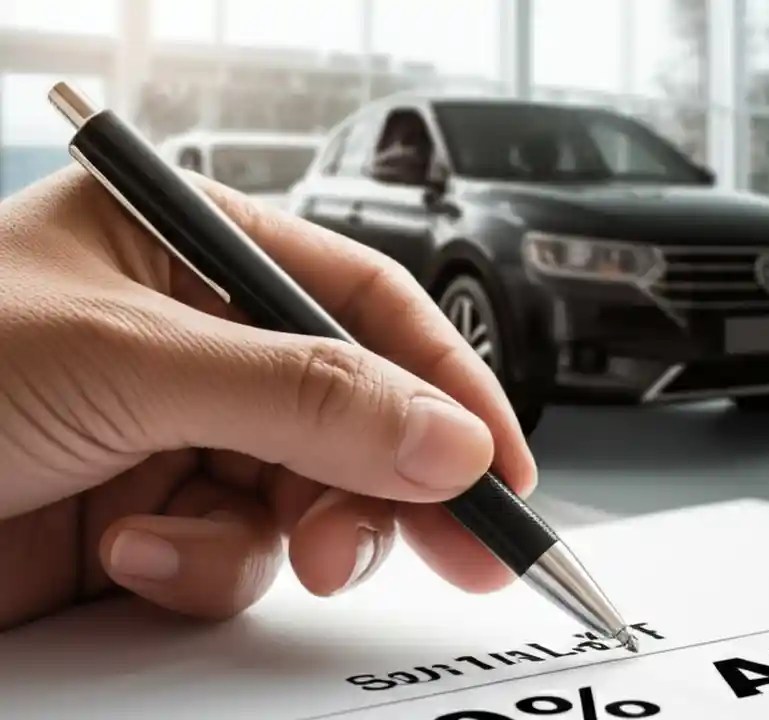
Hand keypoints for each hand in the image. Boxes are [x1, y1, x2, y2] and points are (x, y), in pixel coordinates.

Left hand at [0, 167, 535, 629]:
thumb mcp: (132, 360)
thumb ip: (306, 399)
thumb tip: (446, 439)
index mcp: (195, 252)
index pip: (367, 308)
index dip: (447, 384)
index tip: (500, 467)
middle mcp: (199, 342)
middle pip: (359, 412)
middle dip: (396, 482)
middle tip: (460, 547)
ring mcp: (179, 437)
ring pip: (309, 497)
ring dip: (289, 535)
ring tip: (234, 548)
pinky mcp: (150, 525)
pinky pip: (237, 557)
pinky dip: (201, 571)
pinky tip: (128, 556)